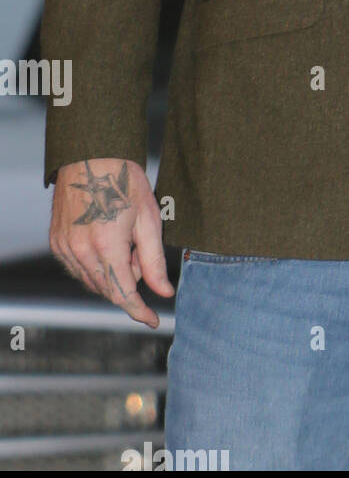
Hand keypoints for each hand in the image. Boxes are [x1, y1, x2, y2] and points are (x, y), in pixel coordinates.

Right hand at [49, 158, 173, 327]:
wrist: (92, 157)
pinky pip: (79, 268)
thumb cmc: (124, 183)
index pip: (123, 294)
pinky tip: (108, 241)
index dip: (140, 311)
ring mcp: (65, 248)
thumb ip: (154, 261)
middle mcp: (81, 252)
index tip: (153, 320)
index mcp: (107, 246)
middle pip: (108, 290)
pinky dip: (97, 265)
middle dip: (130, 281)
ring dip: (113, 273)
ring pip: (92, 281)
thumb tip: (163, 291)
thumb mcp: (149, 219)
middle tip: (140, 252)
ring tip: (125, 240)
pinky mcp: (57, 243)